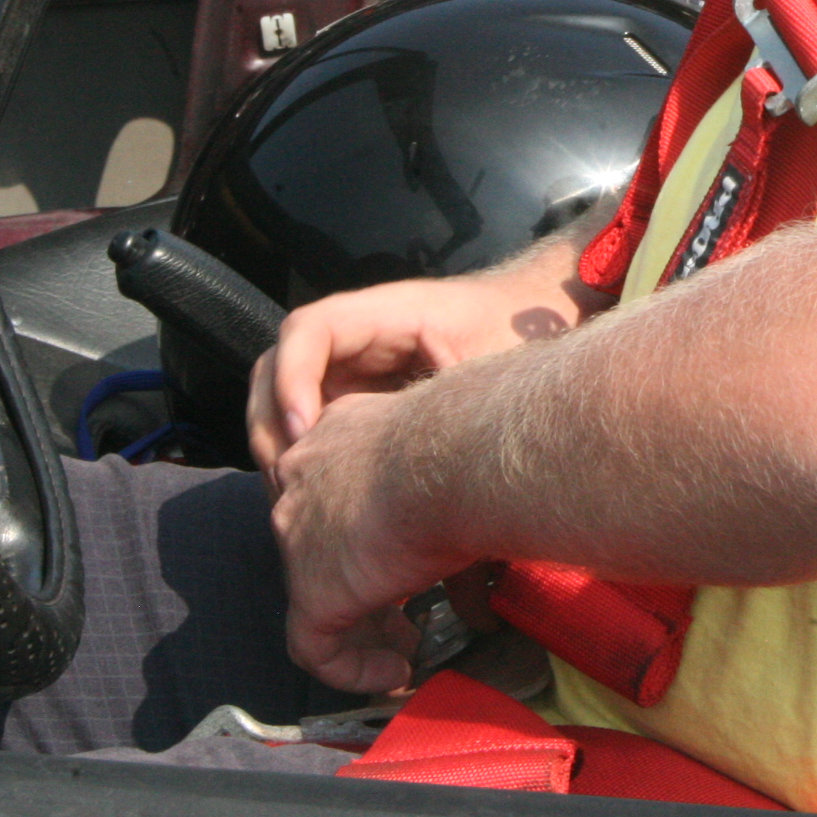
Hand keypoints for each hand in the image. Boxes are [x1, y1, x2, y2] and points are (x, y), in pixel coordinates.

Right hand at [248, 269, 576, 480]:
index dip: (293, 378)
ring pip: (287, 400)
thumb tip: (431, 469)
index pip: (308, 330)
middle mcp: (358, 339)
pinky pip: (314, 425)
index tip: (305, 431)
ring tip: (302, 497)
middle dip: (271, 422)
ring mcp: (355, 369)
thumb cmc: (521, 335)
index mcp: (387, 314)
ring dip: (281, 446)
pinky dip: (307, 460)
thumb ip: (456, 403)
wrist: (544, 321)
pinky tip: (328, 503)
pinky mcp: (361, 401)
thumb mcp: (492, 360)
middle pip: (278, 368)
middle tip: (288, 480)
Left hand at [269, 383, 473, 694]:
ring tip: (403, 652)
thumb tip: (484, 600)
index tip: (399, 560)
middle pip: (317, 543)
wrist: (454, 457)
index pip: (332, 492)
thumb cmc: (468, 448)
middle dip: (359, 583)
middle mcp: (304, 479)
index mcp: (335, 437)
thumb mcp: (452, 480)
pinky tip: (396, 673)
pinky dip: (352, 669)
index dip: (362, 533)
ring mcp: (298, 535)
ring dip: (359, 628)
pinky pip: (315, 647)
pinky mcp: (310, 588)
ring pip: (314, 594)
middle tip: (403, 616)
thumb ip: (454, 536)